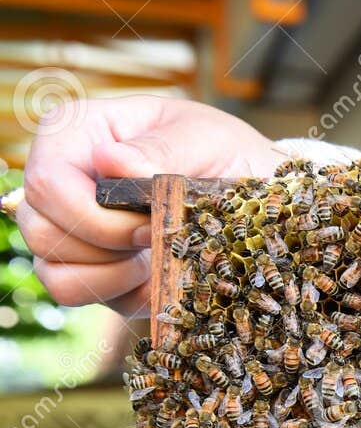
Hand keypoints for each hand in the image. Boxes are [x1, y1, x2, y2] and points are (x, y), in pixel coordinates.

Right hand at [18, 95, 282, 314]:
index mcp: (76, 133)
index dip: (95, 214)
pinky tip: (156, 277)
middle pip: (41, 231)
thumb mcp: (208, 140)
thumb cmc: (225, 155)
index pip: (45, 181)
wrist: (252, 195)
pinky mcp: (87, 267)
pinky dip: (118, 294)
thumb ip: (163, 150)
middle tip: (160, 239)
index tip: (151, 221)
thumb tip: (109, 160)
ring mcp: (68, 227)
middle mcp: (59, 180)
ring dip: (113, 275)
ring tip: (159, 255)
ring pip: (53, 270)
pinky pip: (72, 294)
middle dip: (109, 246)